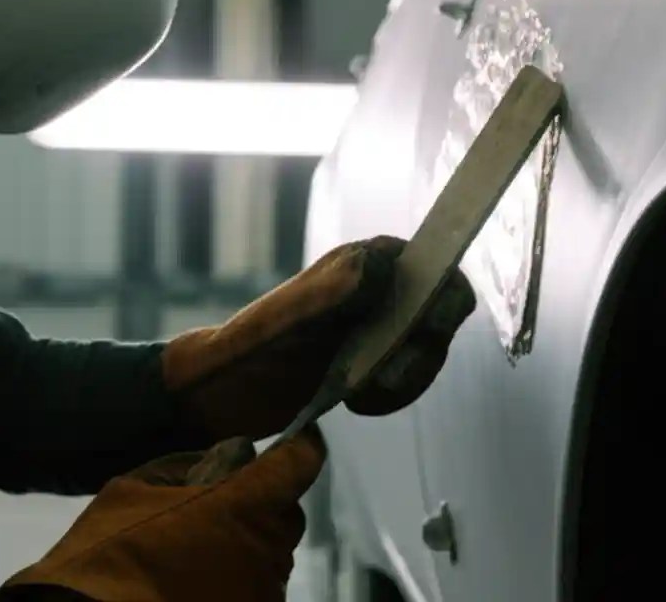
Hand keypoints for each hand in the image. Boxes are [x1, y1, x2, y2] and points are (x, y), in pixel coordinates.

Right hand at [0, 431, 326, 601]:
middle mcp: (269, 547)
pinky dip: (240, 578)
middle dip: (261, 503)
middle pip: (285, 512)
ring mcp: (266, 589)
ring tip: (198, 551)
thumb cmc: (110, 554)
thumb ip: (190, 466)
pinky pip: (259, 586)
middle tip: (218, 506)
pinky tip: (199, 580)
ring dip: (248, 544)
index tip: (296, 439)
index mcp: (247, 504)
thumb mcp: (135, 489)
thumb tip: (231, 456)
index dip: (301, 447)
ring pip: (272, 552)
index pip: (301, 462)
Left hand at [161, 235, 475, 439]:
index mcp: (360, 262)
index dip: (444, 292)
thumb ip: (328, 293)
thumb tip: (376, 264)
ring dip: (408, 378)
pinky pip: (411, 376)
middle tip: (387, 379)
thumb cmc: (245, 350)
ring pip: (429, 348)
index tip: (426, 329)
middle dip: (421, 350)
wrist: (221, 393)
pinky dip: (394, 396)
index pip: (431, 261)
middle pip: (441, 310)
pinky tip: (359, 403)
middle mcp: (379, 286)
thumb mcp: (284, 321)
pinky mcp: (376, 359)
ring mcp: (380, 324)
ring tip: (363, 396)